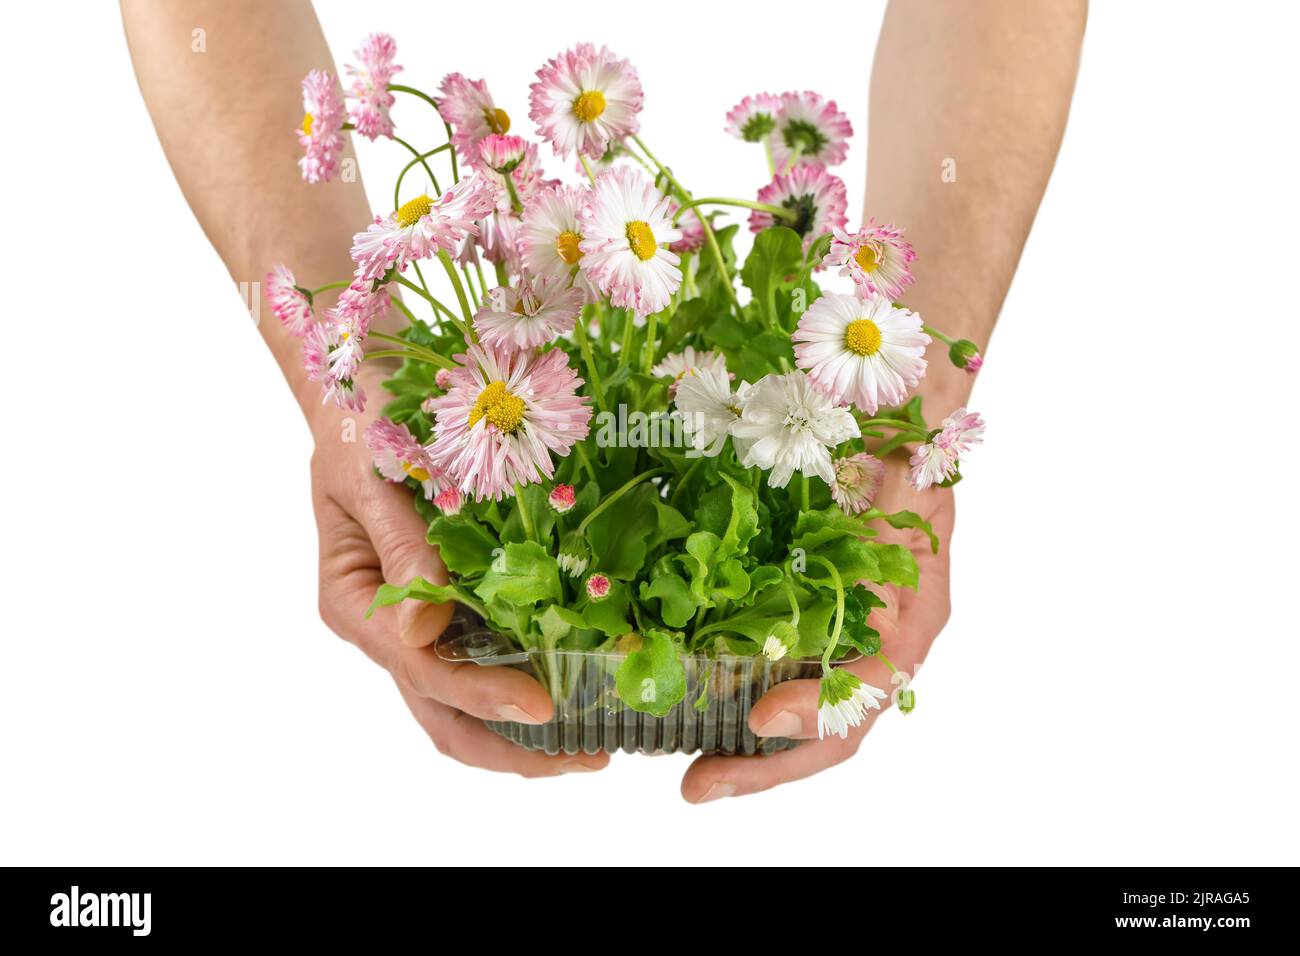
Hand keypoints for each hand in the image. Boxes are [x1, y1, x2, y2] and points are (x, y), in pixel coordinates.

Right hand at [310, 364, 609, 775]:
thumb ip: (401, 545)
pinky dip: (531, 681)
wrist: (370, 382)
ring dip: (526, 733)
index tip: (544, 707)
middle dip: (513, 748)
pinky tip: (584, 687)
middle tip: (589, 757)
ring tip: (595, 744)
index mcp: (355, 601)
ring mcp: (424, 619)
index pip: (420, 669)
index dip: (482, 695)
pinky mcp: (458, 601)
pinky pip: (492, 657)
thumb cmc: (362, 416)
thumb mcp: (374, 471)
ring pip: (467, 701)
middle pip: (443, 712)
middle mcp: (388, 625)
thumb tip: (428, 624)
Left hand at [680, 455, 952, 801]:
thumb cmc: (896, 446)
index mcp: (910, 618)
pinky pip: (769, 671)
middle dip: (764, 766)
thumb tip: (871, 619)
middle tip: (697, 785)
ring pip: (798, 714)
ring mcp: (838, 635)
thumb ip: (880, 537)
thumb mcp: (898, 487)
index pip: (868, 691)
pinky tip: (690, 707)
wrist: (885, 415)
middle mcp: (876, 640)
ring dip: (744, 749)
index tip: (757, 719)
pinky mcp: (798, 616)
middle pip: (831, 729)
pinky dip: (734, 698)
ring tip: (688, 768)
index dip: (816, 715)